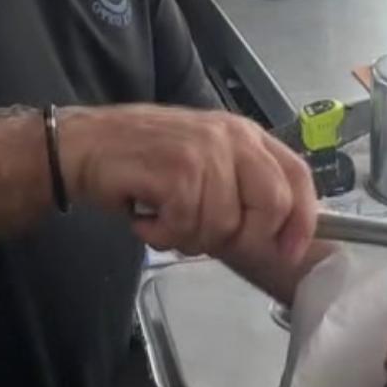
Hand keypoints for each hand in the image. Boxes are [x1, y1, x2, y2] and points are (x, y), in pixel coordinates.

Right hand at [57, 105, 318, 265]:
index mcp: (246, 135)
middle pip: (271, 205)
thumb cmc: (144, 159)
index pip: (297, 175)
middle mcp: (231, 137)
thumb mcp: (204, 163)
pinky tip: (146, 216)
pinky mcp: (177, 170)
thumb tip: (278, 234)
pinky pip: (187, 226)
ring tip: (163, 217)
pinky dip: (163, 234)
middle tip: (204, 235)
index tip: (290, 251)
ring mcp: (204, 152)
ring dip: (188, 236)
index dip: (302, 219)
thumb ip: (241, 188)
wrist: (84, 144)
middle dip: (242, 236)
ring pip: (224, 225)